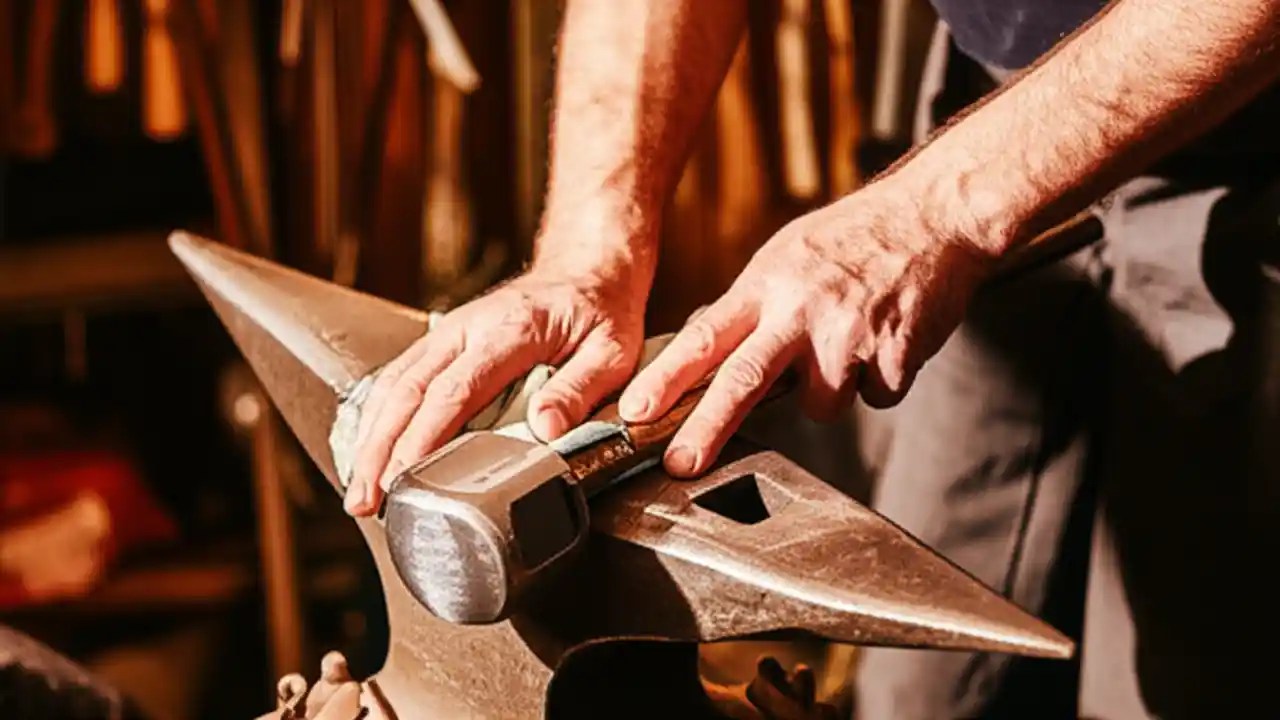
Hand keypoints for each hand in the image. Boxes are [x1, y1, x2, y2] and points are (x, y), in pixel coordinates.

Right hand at [344, 233, 651, 515]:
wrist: (584, 269)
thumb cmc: (601, 314)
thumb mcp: (612, 351)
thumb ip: (579, 389)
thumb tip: (546, 430)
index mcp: (509, 331)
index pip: (454, 390)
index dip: (423, 438)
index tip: (403, 478)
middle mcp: (467, 328)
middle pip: (408, 391)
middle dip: (380, 449)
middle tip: (365, 501)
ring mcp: (448, 332)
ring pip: (394, 385)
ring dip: (371, 438)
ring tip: (359, 491)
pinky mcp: (442, 341)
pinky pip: (399, 379)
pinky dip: (378, 418)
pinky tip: (369, 452)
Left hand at [618, 180, 993, 476]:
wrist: (933, 215)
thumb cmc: (853, 237)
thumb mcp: (785, 255)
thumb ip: (752, 305)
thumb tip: (709, 348)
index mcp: (766, 285)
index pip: (703, 338)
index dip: (666, 379)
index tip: (636, 411)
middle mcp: (800, 312)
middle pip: (743, 381)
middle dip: (706, 429)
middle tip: (680, 464)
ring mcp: (848, 336)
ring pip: (821, 406)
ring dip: (832, 389)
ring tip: (850, 341)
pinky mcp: (893, 356)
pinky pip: (875, 398)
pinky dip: (879, 380)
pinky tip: (886, 340)